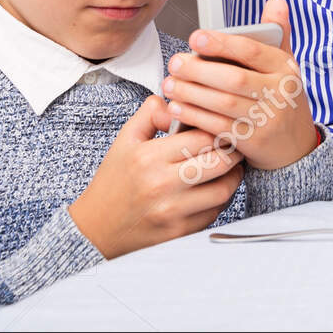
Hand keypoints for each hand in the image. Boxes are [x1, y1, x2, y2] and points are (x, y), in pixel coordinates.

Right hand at [69, 95, 244, 258]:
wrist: (95, 229)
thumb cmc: (114, 182)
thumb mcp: (125, 140)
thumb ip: (152, 113)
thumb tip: (179, 100)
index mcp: (149, 157)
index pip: (203, 136)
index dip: (219, 129)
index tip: (224, 127)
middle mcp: (161, 184)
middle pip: (220, 161)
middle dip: (234, 151)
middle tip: (236, 145)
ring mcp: (172, 211)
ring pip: (223, 189)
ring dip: (233, 176)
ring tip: (230, 166)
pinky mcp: (179, 232)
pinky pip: (214, 212)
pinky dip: (221, 199)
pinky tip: (214, 188)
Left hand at [161, 0, 318, 170]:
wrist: (295, 147)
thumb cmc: (282, 99)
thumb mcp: (286, 66)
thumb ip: (278, 33)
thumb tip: (276, 1)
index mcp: (286, 68)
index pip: (252, 51)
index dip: (222, 44)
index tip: (196, 37)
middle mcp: (279, 93)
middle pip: (234, 79)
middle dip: (200, 70)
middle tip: (176, 63)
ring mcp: (266, 119)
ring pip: (223, 104)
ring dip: (192, 93)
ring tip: (170, 84)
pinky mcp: (252, 141)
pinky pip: (218, 126)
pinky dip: (195, 116)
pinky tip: (178, 107)